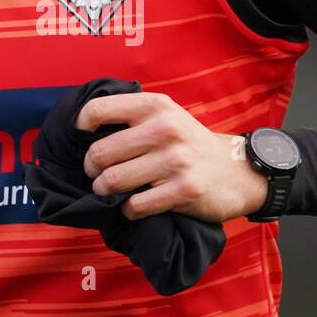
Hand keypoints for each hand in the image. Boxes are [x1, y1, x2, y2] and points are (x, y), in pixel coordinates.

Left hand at [75, 91, 269, 223]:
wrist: (236, 171)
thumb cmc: (188, 144)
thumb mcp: (166, 116)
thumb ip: (131, 116)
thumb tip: (81, 129)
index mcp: (155, 106)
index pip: (98, 110)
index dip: (80, 127)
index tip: (82, 139)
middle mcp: (165, 129)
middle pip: (99, 153)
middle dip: (91, 169)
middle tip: (98, 174)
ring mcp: (175, 160)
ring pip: (113, 181)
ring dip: (105, 192)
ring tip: (112, 191)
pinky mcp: (183, 190)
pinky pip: (135, 205)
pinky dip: (129, 210)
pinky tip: (136, 205)